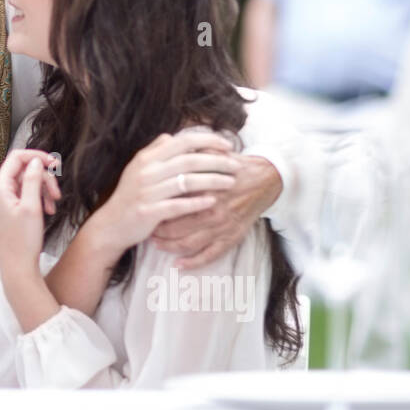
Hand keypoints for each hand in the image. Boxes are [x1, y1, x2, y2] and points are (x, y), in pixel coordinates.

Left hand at [0, 149, 60, 274]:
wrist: (18, 266)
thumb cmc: (23, 241)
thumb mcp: (32, 207)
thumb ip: (33, 180)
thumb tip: (36, 161)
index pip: (17, 157)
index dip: (37, 157)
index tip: (54, 163)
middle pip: (24, 170)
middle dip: (43, 178)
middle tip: (56, 193)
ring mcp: (3, 200)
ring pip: (28, 182)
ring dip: (43, 190)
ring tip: (53, 205)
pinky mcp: (9, 208)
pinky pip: (26, 194)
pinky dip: (39, 198)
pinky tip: (48, 210)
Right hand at [86, 130, 238, 257]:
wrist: (111, 225)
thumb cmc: (129, 196)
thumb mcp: (137, 169)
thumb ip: (155, 151)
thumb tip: (171, 137)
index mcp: (147, 158)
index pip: (183, 141)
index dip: (208, 140)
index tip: (228, 145)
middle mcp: (147, 171)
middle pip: (189, 160)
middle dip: (217, 161)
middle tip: (237, 165)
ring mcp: (147, 192)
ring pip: (187, 182)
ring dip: (213, 181)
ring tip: (231, 183)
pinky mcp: (149, 212)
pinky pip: (178, 205)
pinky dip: (197, 203)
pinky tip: (212, 202)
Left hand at [151, 153, 281, 268]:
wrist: (265, 179)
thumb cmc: (235, 167)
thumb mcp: (212, 155)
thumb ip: (189, 152)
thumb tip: (165, 143)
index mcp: (204, 190)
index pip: (171, 203)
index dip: (155, 208)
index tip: (144, 208)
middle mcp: (212, 211)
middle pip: (175, 227)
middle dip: (158, 231)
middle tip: (146, 229)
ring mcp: (222, 227)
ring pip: (188, 244)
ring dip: (169, 246)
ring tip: (157, 244)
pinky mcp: (232, 238)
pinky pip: (210, 255)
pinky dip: (193, 263)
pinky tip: (179, 266)